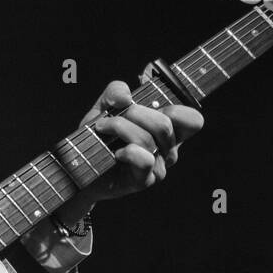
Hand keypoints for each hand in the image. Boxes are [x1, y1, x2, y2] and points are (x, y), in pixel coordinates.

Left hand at [61, 79, 203, 215]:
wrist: (79, 168)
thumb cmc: (98, 137)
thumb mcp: (104, 107)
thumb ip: (116, 91)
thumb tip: (126, 98)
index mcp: (168, 131)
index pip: (193, 120)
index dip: (176, 109)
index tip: (148, 104)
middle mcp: (168, 150)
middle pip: (165, 124)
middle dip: (134, 112)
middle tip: (112, 115)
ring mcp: (158, 167)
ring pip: (149, 139)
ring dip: (120, 127)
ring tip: (102, 129)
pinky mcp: (144, 181)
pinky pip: (144, 159)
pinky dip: (126, 151)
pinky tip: (114, 153)